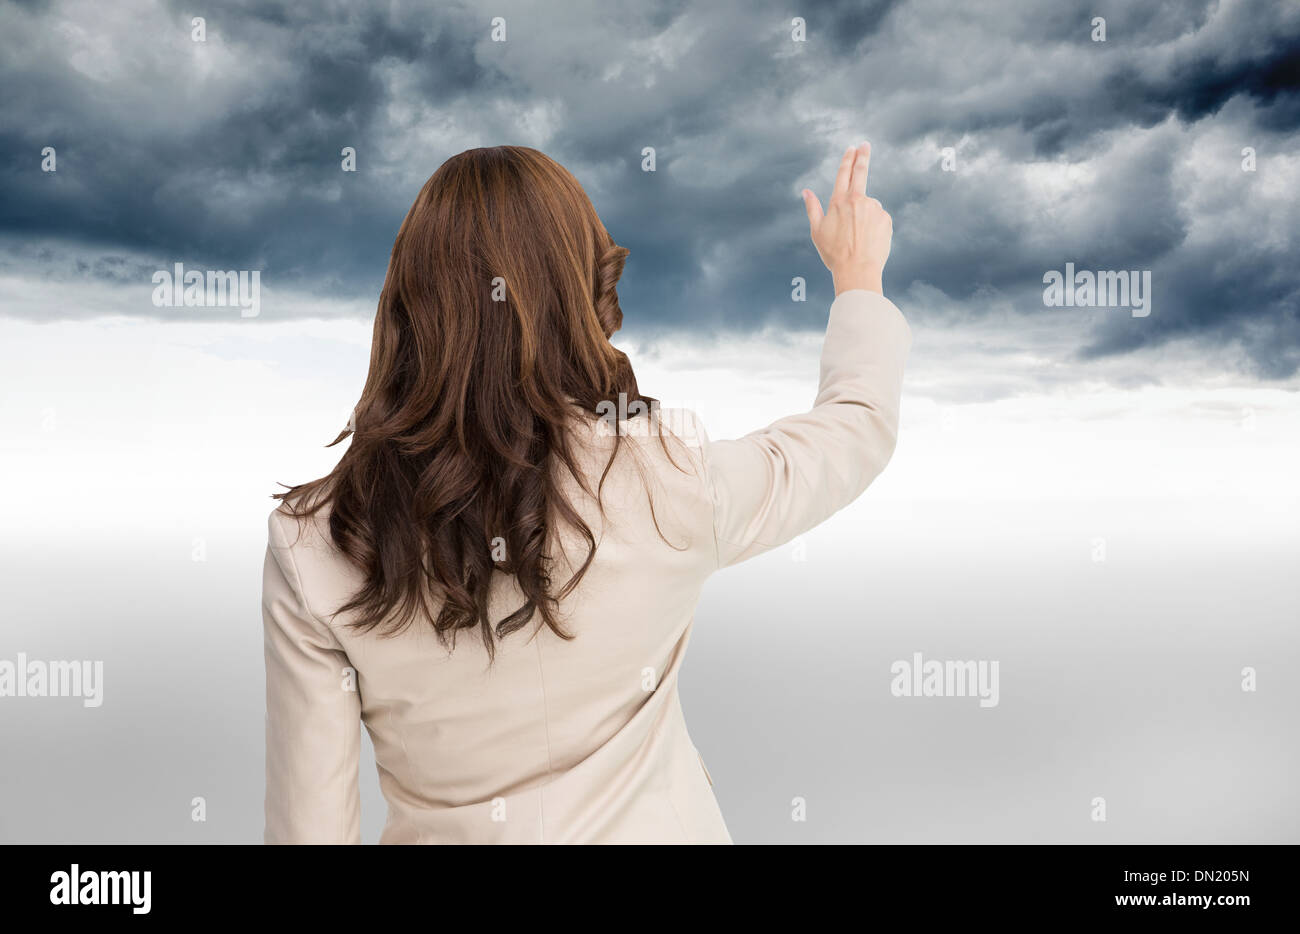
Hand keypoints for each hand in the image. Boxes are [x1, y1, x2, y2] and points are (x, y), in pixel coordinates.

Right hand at [801, 142, 891, 295]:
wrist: (858, 271)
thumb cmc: (834, 254)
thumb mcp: (817, 231)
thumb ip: (812, 208)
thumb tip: (805, 191)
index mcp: (839, 202)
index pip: (844, 174)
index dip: (848, 159)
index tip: (852, 148)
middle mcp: (857, 201)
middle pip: (861, 173)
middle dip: (863, 156)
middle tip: (865, 144)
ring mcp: (874, 209)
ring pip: (869, 207)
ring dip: (865, 217)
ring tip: (858, 239)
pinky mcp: (886, 219)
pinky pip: (879, 219)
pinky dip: (874, 227)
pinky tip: (869, 241)